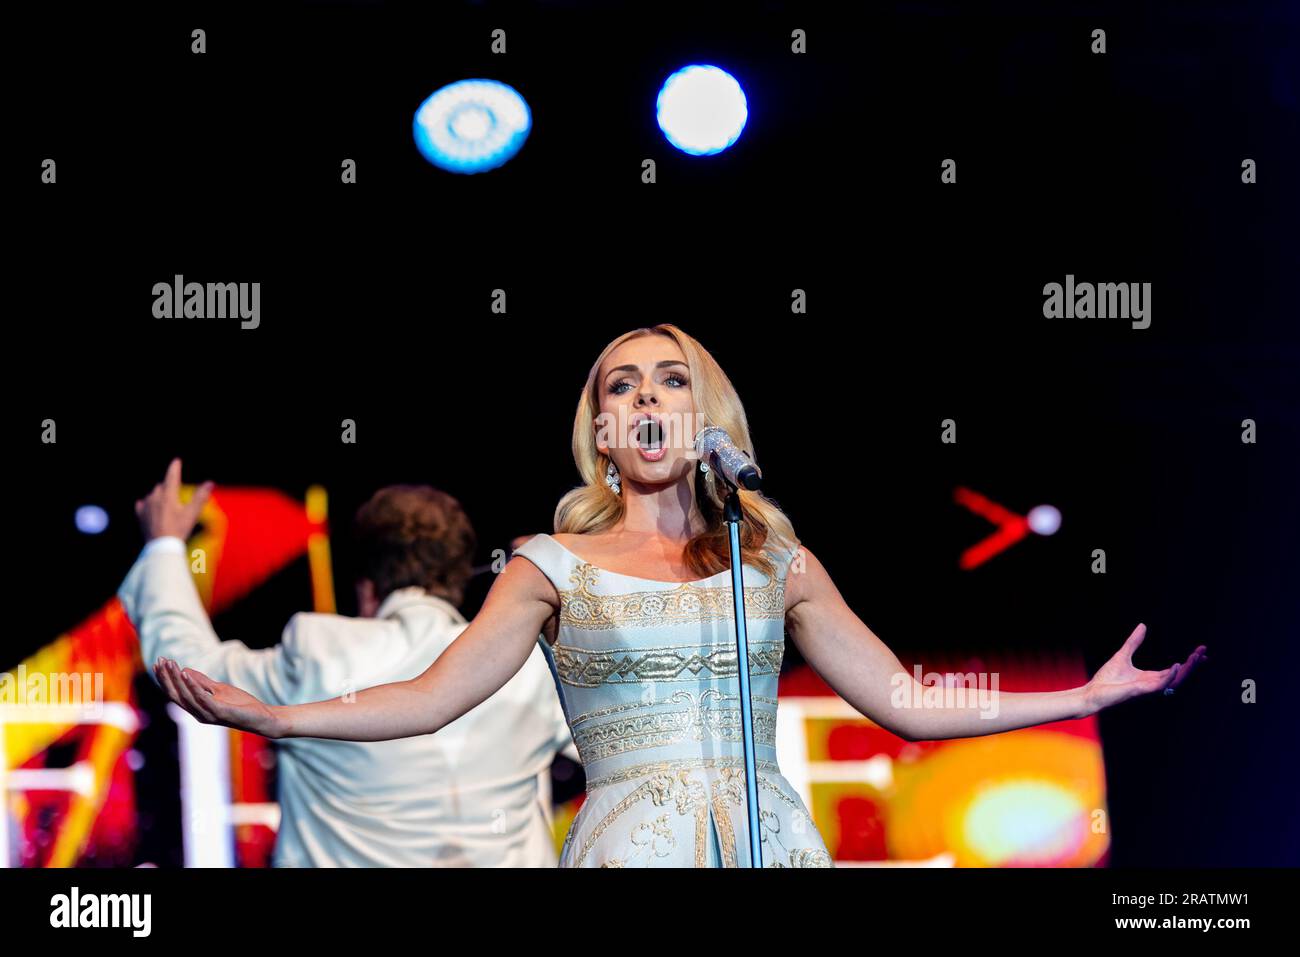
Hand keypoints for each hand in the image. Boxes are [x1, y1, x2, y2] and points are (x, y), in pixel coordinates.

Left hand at [134, 457, 214, 541]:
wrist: (161, 546)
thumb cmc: (178, 529)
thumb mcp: (192, 513)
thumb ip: (201, 496)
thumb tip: (210, 482)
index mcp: (168, 495)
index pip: (172, 476)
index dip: (175, 468)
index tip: (176, 461)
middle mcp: (155, 497)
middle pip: (163, 486)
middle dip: (169, 487)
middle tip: (177, 495)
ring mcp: (146, 506)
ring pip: (153, 495)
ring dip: (160, 496)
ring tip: (167, 506)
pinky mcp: (140, 515)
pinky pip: (143, 504)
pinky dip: (148, 504)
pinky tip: (151, 508)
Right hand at [153, 657, 283, 737]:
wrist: (262, 717)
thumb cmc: (241, 705)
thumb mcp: (219, 689)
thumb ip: (202, 682)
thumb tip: (184, 670)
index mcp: (197, 709)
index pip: (176, 694)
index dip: (165, 680)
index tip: (158, 663)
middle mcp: (199, 713)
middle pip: (176, 695)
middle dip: (166, 678)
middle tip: (160, 661)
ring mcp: (208, 714)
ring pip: (186, 696)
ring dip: (176, 679)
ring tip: (170, 664)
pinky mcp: (219, 712)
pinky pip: (202, 698)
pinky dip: (192, 685)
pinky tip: (186, 673)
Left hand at [1083, 624, 1206, 714]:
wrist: (1093, 693)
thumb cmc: (1106, 680)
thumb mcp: (1123, 655)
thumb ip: (1134, 642)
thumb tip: (1143, 625)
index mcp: (1150, 678)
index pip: (1175, 671)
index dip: (1188, 662)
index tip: (1200, 652)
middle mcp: (1153, 685)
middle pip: (1179, 676)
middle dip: (1193, 665)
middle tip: (1203, 652)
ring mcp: (1148, 689)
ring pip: (1175, 681)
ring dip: (1187, 669)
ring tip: (1196, 657)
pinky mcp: (1141, 691)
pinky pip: (1160, 684)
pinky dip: (1170, 675)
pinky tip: (1177, 664)